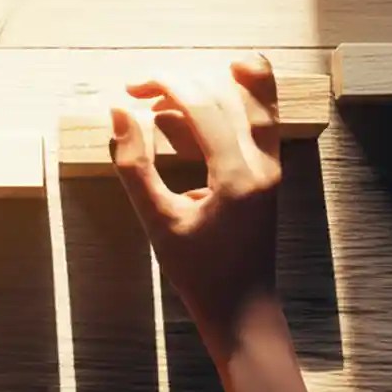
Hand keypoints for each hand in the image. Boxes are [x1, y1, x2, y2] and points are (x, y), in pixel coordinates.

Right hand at [110, 55, 283, 362]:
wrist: (242, 310)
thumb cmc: (199, 273)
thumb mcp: (157, 223)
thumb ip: (134, 167)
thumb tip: (118, 114)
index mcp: (238, 176)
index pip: (203, 106)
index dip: (166, 85)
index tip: (131, 87)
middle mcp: (264, 164)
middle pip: (228, 95)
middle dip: (181, 82)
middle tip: (139, 90)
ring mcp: (272, 167)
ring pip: (256, 100)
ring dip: (215, 82)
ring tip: (174, 84)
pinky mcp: (270, 173)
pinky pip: (260, 121)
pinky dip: (237, 100)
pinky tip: (207, 99)